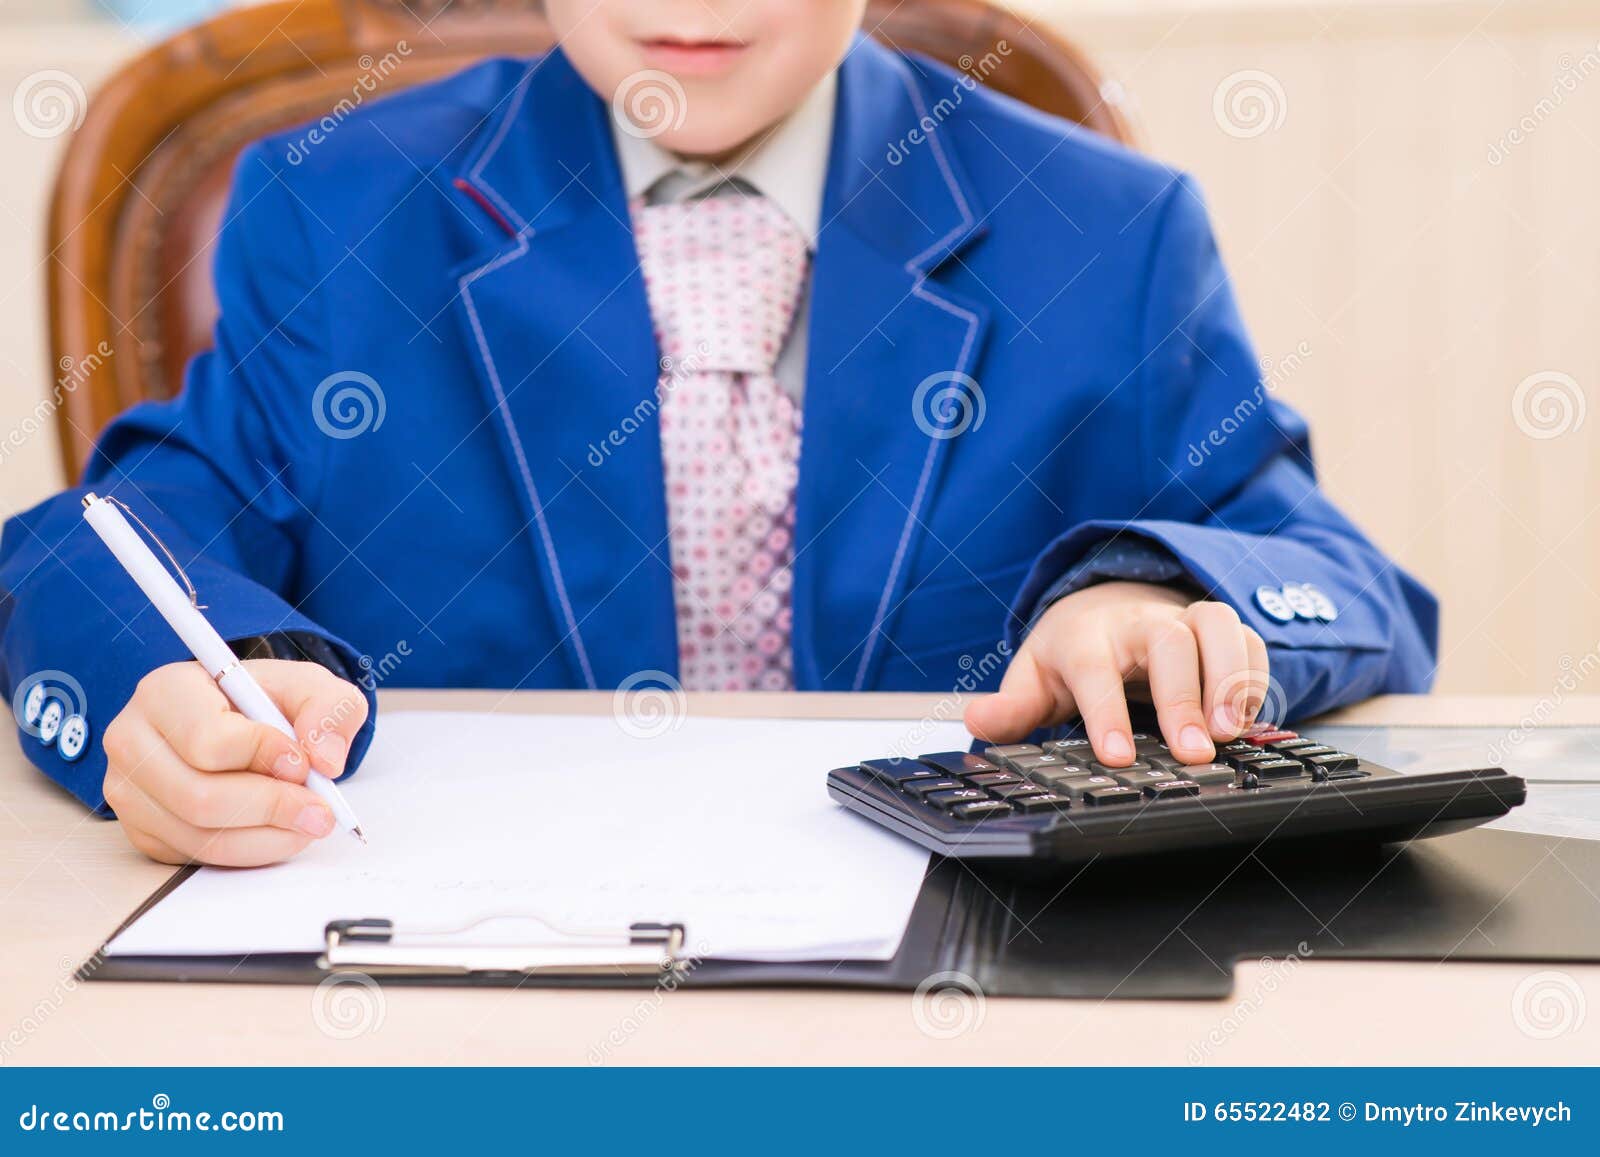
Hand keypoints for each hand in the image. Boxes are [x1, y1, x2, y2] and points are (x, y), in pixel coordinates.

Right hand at [102, 659, 368, 865]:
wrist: (235, 722)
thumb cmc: (261, 701)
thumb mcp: (308, 686)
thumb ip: (329, 708)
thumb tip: (325, 759)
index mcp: (165, 692)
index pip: (209, 740)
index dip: (263, 757)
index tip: (302, 762)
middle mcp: (132, 741)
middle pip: (201, 798)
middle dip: (274, 808)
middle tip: (320, 810)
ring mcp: (128, 792)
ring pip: (201, 836)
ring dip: (269, 836)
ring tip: (308, 821)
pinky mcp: (143, 830)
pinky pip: (199, 856)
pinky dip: (251, 850)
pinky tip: (279, 831)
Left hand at [964, 581, 1268, 765]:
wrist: (1107, 603)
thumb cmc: (1074, 651)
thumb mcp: (1035, 676)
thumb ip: (1011, 706)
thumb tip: (977, 723)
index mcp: (1087, 635)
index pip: (1094, 668)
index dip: (1106, 711)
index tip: (1117, 757)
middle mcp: (1139, 621)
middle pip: (1166, 643)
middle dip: (1182, 697)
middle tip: (1193, 753)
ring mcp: (1184, 619)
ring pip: (1217, 628)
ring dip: (1230, 679)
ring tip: (1231, 734)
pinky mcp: (1222, 630)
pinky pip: (1249, 642)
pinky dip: (1256, 679)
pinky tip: (1251, 724)